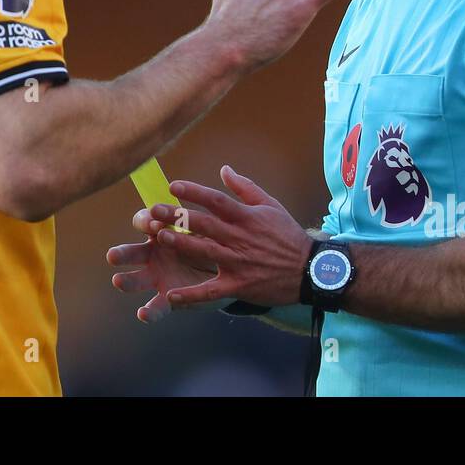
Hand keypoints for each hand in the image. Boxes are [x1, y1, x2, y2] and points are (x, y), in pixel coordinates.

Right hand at [107, 208, 219, 322]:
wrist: (228, 270)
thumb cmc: (213, 241)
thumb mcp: (207, 228)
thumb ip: (196, 222)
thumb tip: (193, 207)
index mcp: (160, 232)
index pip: (144, 222)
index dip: (147, 223)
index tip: (155, 226)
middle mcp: (153, 255)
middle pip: (131, 252)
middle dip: (122, 254)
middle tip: (112, 256)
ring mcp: (158, 278)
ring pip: (135, 280)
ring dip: (126, 281)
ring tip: (118, 280)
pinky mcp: (168, 299)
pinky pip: (156, 307)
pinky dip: (149, 312)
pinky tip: (143, 314)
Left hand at [143, 165, 313, 308]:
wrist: (311, 270)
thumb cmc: (288, 235)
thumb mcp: (270, 205)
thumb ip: (244, 187)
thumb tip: (223, 169)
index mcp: (246, 217)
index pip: (216, 200)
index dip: (193, 192)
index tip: (172, 186)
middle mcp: (240, 237)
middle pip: (204, 224)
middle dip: (177, 216)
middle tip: (153, 210)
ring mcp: (239, 262)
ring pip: (205, 251)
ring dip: (181, 244)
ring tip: (159, 237)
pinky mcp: (239, 285)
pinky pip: (211, 291)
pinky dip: (191, 295)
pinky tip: (171, 295)